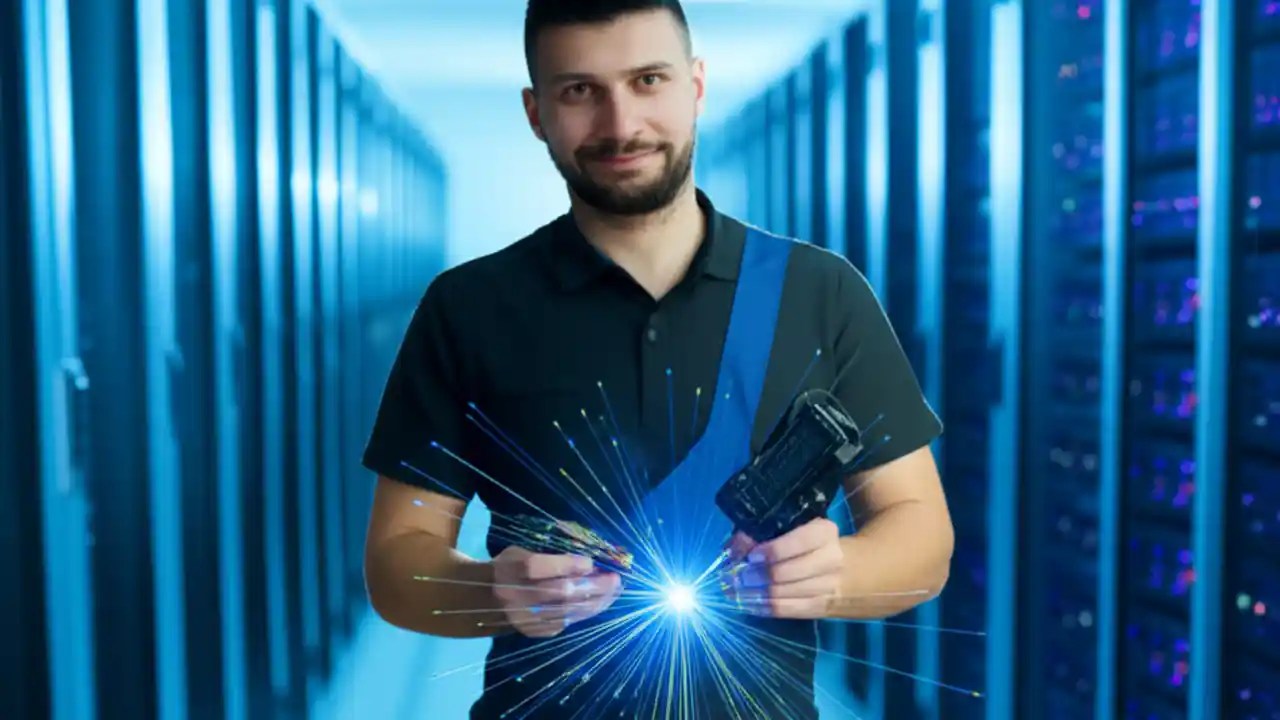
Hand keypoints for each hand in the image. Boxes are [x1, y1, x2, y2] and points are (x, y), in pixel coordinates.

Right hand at [491, 545, 622, 637]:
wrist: (487, 600)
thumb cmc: (512, 567)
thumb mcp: (524, 551)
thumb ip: (552, 553)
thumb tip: (590, 558)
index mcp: (509, 569)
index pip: (537, 568)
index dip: (566, 565)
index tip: (590, 562)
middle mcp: (515, 596)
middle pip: (558, 593)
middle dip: (592, 586)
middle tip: (615, 579)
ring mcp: (525, 618)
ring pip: (567, 612)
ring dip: (596, 601)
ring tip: (615, 591)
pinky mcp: (534, 632)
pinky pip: (566, 622)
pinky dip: (586, 611)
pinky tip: (601, 602)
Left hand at [720, 518, 843, 618]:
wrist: (858, 568)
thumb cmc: (815, 541)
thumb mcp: (800, 527)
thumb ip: (768, 531)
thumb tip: (733, 548)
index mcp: (825, 533)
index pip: (798, 542)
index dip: (772, 550)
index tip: (751, 556)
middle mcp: (831, 560)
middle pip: (787, 572)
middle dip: (756, 576)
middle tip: (734, 576)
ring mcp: (828, 587)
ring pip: (784, 594)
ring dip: (754, 594)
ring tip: (734, 590)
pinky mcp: (822, 608)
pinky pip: (788, 610)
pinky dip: (764, 607)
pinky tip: (746, 603)